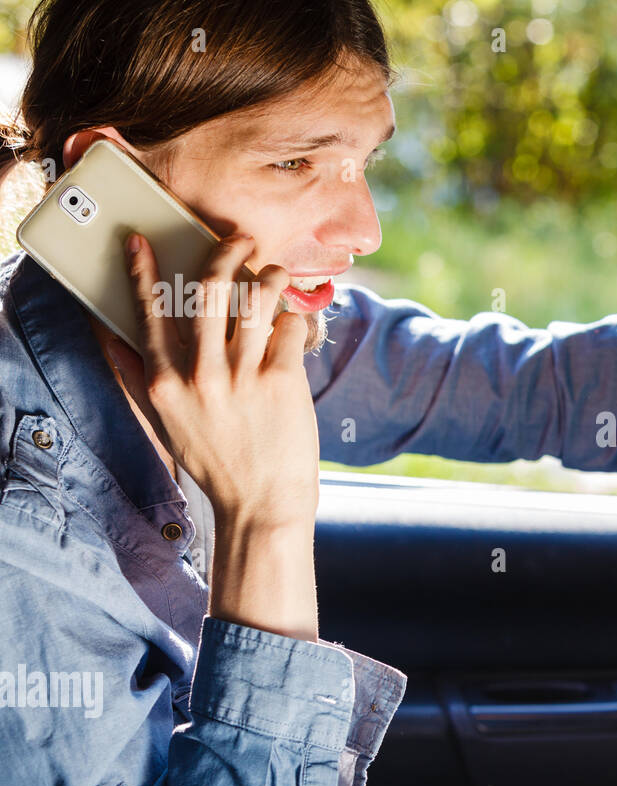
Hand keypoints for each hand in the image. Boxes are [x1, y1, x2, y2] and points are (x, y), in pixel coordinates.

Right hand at [107, 232, 320, 525]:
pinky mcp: (282, 380)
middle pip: (208, 291)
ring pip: (254, 300)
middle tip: (239, 238)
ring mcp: (242, 376)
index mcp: (166, 383)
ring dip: (268, 277)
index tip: (142, 242)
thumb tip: (111, 340)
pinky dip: (294, 318)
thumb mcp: (167, 424)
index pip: (150, 314)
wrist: (261, 505)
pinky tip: (294, 323)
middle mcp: (201, 375)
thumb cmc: (217, 464)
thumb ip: (141, 380)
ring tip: (274, 273)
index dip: (145, 273)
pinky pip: (289, 327)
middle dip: (225, 253)